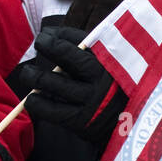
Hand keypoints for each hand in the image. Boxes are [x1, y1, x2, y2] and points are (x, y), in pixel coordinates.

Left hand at [21, 25, 124, 142]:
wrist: (133, 125)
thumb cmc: (112, 88)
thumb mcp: (108, 65)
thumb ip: (84, 49)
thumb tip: (49, 34)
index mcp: (109, 61)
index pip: (79, 41)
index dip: (58, 36)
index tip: (45, 36)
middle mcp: (100, 79)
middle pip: (66, 57)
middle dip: (48, 46)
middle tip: (38, 44)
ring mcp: (90, 101)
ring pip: (54, 83)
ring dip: (35, 76)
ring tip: (27, 74)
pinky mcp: (81, 122)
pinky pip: (52, 110)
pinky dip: (37, 104)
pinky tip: (31, 100)